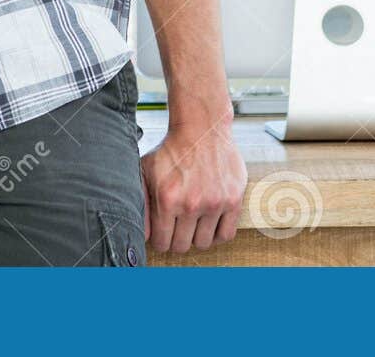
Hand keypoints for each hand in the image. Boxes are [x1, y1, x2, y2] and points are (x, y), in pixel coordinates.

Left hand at [140, 118, 245, 254]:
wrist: (202, 127)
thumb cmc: (172, 150)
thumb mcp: (146, 171)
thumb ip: (141, 204)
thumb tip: (143, 235)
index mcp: (167, 199)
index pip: (162, 243)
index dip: (161, 240)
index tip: (164, 232)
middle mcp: (192, 203)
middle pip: (182, 246)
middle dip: (177, 239)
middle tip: (178, 226)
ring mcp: (214, 202)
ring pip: (203, 243)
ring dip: (196, 236)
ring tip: (194, 222)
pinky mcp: (233, 199)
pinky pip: (226, 235)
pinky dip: (217, 234)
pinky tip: (210, 223)